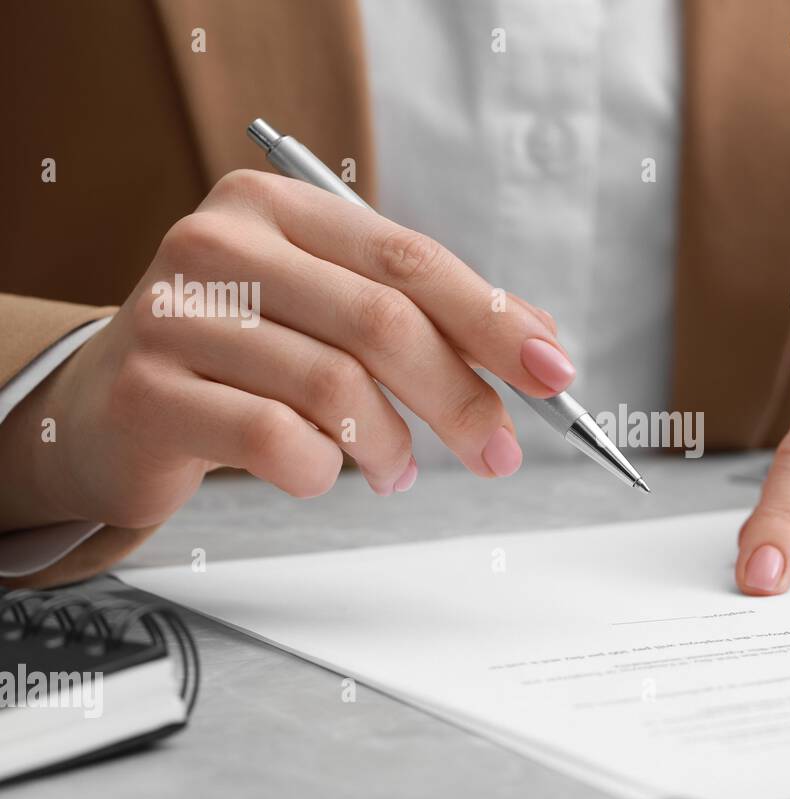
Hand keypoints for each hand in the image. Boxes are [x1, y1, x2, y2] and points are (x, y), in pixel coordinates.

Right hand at [0, 170, 575, 533]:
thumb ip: (428, 315)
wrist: (107, 406)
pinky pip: (278, 444)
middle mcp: (221, 244)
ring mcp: (175, 314)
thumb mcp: (334, 313)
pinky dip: (324, 472)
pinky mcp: (149, 392)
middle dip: (461, 398)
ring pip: (335, 387)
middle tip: (498, 452)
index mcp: (277, 207)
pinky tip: (323, 472)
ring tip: (396, 469)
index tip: (553, 372)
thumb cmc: (244, 356)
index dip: (492, 318)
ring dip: (392, 446)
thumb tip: (539, 340)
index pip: (410, 259)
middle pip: (382, 321)